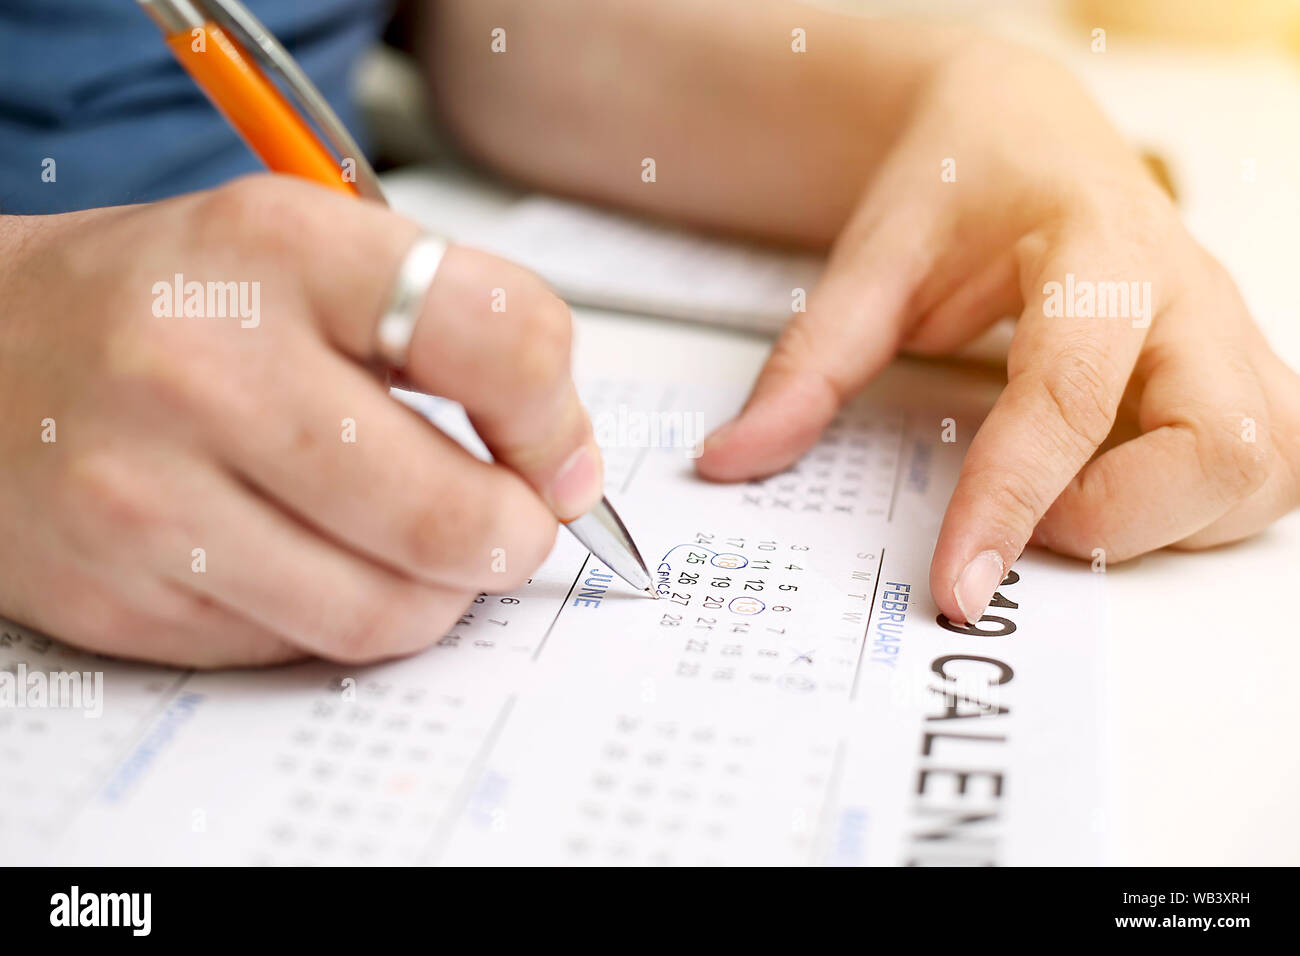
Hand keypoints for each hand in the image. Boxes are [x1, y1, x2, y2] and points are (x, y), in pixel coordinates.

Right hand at [0, 175, 602, 665]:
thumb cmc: (175, 304)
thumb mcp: (311, 253)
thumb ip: (455, 331)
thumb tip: (566, 467)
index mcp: (281, 251)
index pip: (497, 340)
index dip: (556, 419)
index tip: (556, 453)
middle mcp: (205, 369)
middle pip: (452, 515)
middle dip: (515, 538)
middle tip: (509, 525)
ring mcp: (150, 495)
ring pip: (388, 611)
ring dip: (442, 595)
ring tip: (422, 550)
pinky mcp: (120, 595)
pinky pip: (301, 647)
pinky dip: (345, 618)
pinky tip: (319, 561)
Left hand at [696, 42, 1299, 623]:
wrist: (1025, 132)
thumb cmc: (960, 185)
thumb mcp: (872, 257)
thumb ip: (809, 361)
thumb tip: (734, 459)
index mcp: (1097, 247)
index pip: (1069, 393)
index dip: (1011, 499)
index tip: (956, 586)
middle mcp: (1189, 291)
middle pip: (1222, 447)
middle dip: (1118, 521)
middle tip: (1026, 516)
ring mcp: (1228, 333)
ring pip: (1261, 470)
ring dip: (1165, 522)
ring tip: (1068, 496)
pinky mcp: (1237, 370)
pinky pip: (1257, 470)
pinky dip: (1189, 509)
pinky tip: (1112, 484)